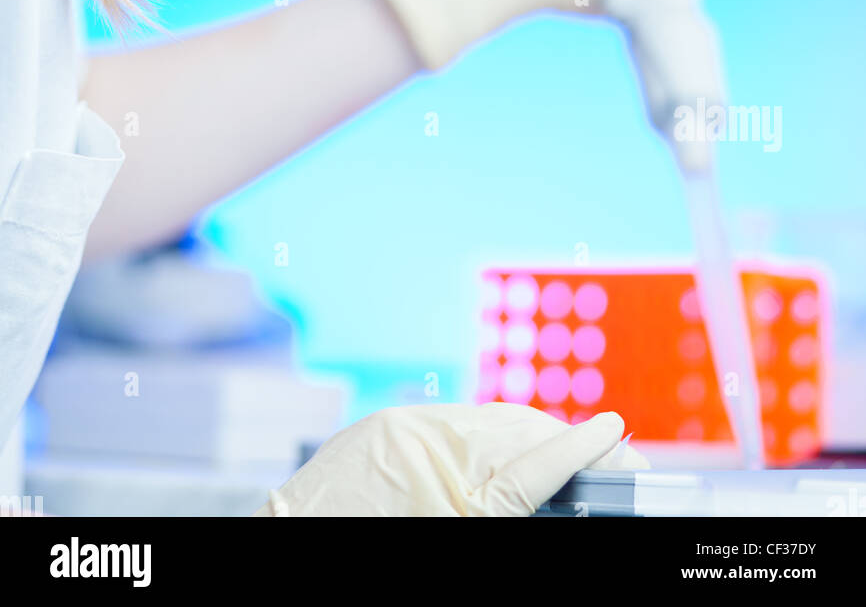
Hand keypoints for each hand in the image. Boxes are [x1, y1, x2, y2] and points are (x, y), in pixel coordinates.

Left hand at [255, 405, 646, 517]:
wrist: (288, 550)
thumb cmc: (375, 538)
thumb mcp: (458, 528)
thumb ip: (508, 504)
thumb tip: (546, 487)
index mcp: (446, 480)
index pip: (533, 463)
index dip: (580, 449)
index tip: (616, 430)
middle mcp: (423, 441)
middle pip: (515, 433)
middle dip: (561, 442)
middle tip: (607, 458)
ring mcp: (399, 429)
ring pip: (484, 421)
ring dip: (524, 437)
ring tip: (565, 457)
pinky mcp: (380, 428)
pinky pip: (449, 422)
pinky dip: (482, 437)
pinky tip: (503, 453)